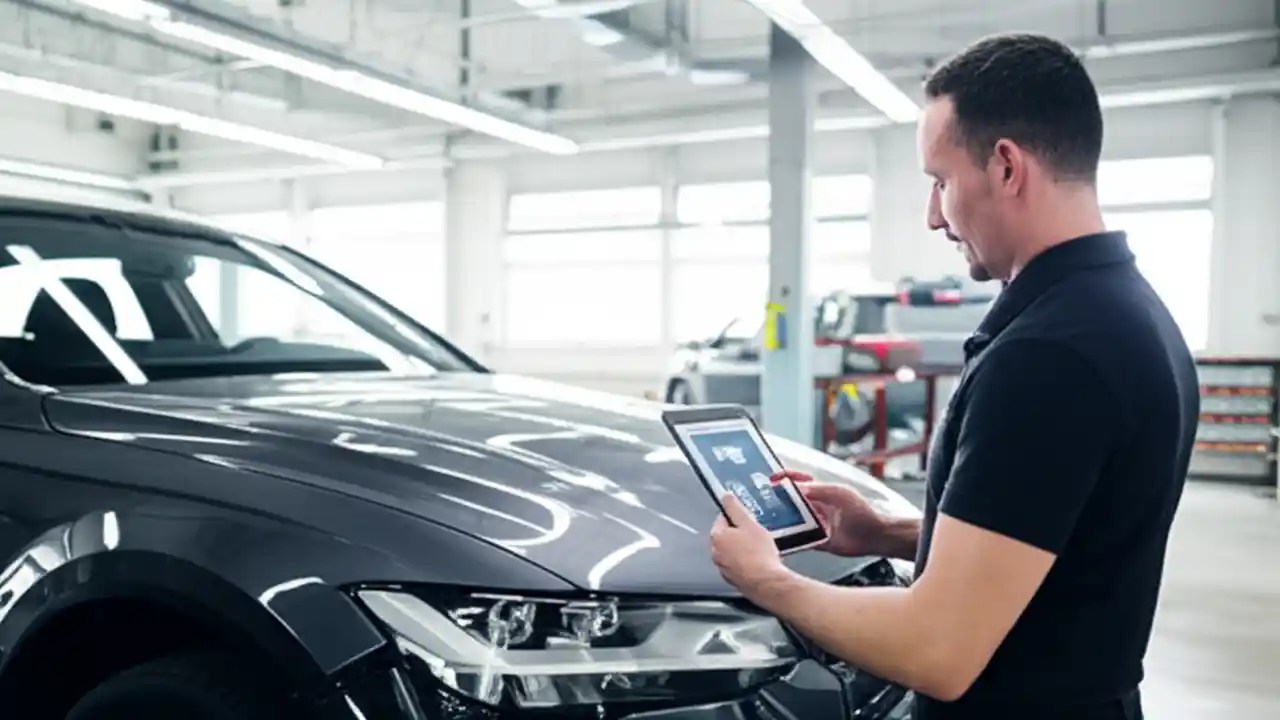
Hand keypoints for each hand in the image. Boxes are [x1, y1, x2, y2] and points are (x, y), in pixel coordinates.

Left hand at [709, 494, 792, 601]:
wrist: (767, 583)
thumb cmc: (759, 554)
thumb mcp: (749, 523)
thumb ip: (735, 508)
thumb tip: (726, 496)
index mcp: (717, 537)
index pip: (721, 518)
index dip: (736, 516)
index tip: (748, 518)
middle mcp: (716, 553)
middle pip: (726, 535)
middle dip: (740, 533)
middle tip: (756, 533)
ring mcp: (723, 568)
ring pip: (732, 551)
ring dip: (743, 548)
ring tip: (760, 548)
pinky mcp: (733, 579)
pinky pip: (738, 565)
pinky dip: (746, 562)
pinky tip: (759, 561)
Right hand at [772, 470, 886, 557]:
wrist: (875, 536)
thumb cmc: (862, 511)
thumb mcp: (840, 494)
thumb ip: (819, 490)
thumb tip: (796, 487)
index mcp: (821, 492)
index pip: (799, 481)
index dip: (786, 477)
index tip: (773, 478)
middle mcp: (816, 507)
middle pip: (792, 501)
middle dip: (778, 499)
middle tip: (763, 501)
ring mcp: (816, 524)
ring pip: (793, 521)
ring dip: (782, 521)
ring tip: (766, 521)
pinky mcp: (818, 541)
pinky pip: (800, 541)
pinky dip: (791, 541)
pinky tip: (780, 541)